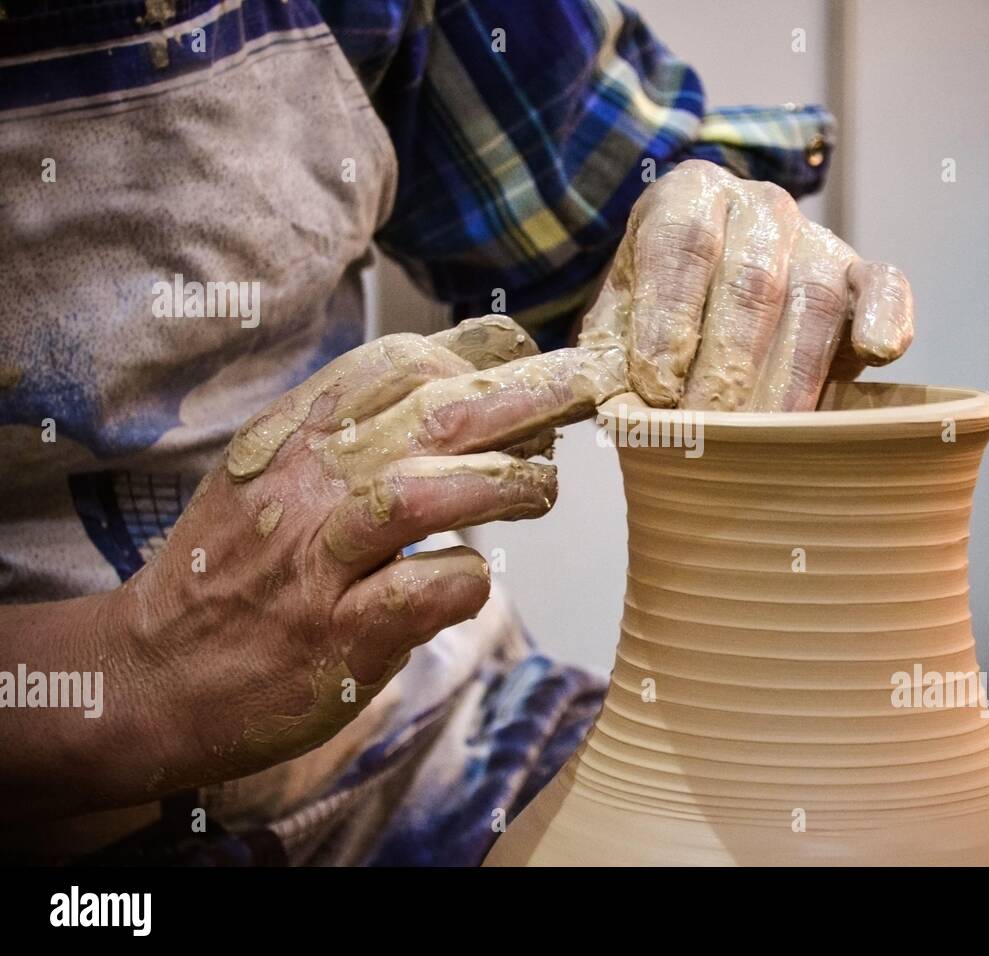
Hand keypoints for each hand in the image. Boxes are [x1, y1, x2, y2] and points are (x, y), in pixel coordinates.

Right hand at [108, 318, 624, 794]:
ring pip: (419, 495)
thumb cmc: (235, 570)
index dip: (478, 352)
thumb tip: (464, 380)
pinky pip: (416, 596)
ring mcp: (317, 565)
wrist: (150, 675)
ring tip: (543, 488)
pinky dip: (461, 580)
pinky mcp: (334, 639)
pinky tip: (475, 577)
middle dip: (524, 392)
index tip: (531, 357)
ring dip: (501, 481)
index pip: (396, 362)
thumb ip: (355, 429)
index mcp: (294, 438)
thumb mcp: (276, 473)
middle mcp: (306, 489)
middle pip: (429, 415)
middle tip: (587, 387)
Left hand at [580, 159, 913, 410]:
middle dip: (726, 367)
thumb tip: (574, 408)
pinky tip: (876, 356)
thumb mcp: (613, 324)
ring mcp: (817, 239)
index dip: (667, 318)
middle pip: (750, 282)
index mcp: (687, 198)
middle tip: (706, 433)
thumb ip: (595, 358)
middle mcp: (758, 206)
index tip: (653, 388)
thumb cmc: (656, 317)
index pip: (681, 246)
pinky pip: (885, 286)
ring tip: (763, 440)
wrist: (712, 287)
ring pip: (815, 298)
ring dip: (789, 377)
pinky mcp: (864, 274)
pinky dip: (886, 318)